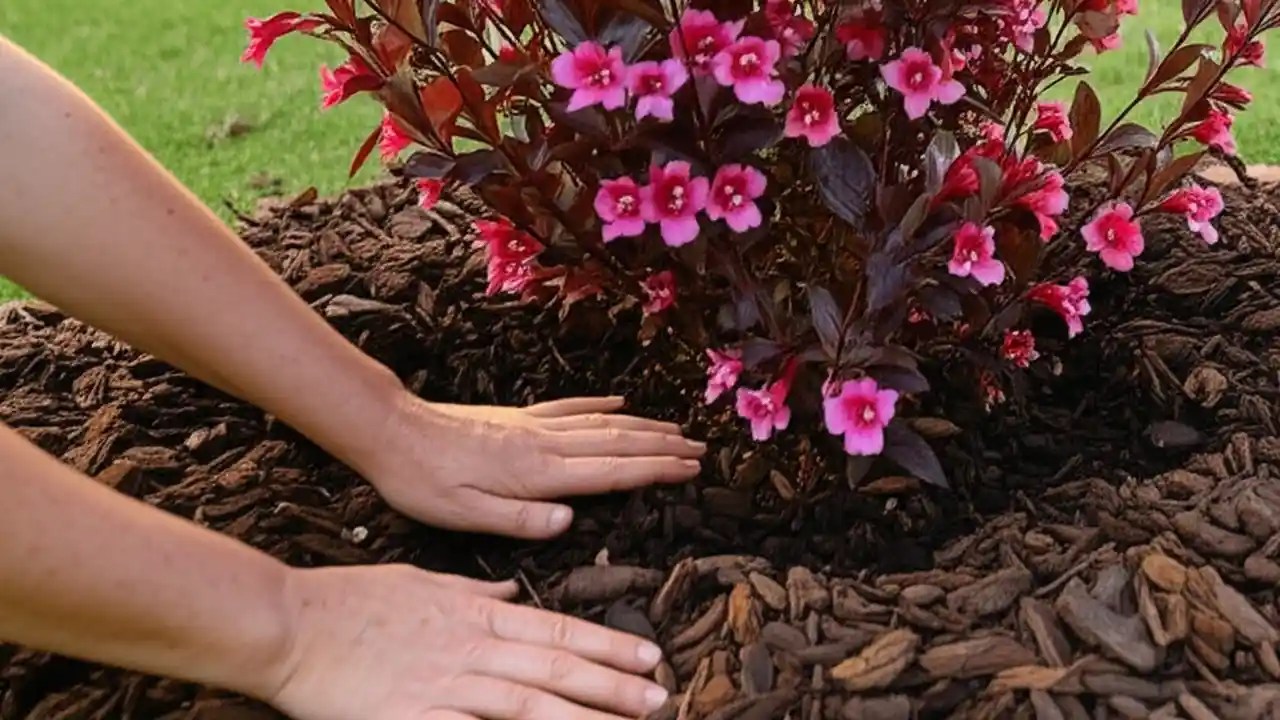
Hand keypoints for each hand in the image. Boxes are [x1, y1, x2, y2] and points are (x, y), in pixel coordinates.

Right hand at [263, 565, 669, 719]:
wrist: (288, 623)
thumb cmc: (350, 601)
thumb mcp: (421, 582)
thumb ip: (471, 589)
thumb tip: (508, 592)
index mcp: (474, 613)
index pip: (556, 630)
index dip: (606, 645)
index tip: (647, 656)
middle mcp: (471, 647)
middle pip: (555, 667)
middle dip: (614, 683)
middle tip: (660, 696)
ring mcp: (444, 683)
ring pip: (528, 703)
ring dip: (583, 715)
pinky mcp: (413, 717)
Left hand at [351, 394, 704, 538]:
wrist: (391, 432)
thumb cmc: (424, 481)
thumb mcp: (465, 514)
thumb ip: (520, 520)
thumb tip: (570, 521)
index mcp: (538, 472)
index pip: (611, 471)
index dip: (655, 469)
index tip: (691, 468)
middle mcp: (544, 444)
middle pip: (617, 443)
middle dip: (663, 446)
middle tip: (701, 449)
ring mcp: (532, 427)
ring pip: (601, 423)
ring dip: (642, 426)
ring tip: (676, 429)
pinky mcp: (517, 419)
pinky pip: (569, 408)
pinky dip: (600, 406)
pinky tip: (619, 402)